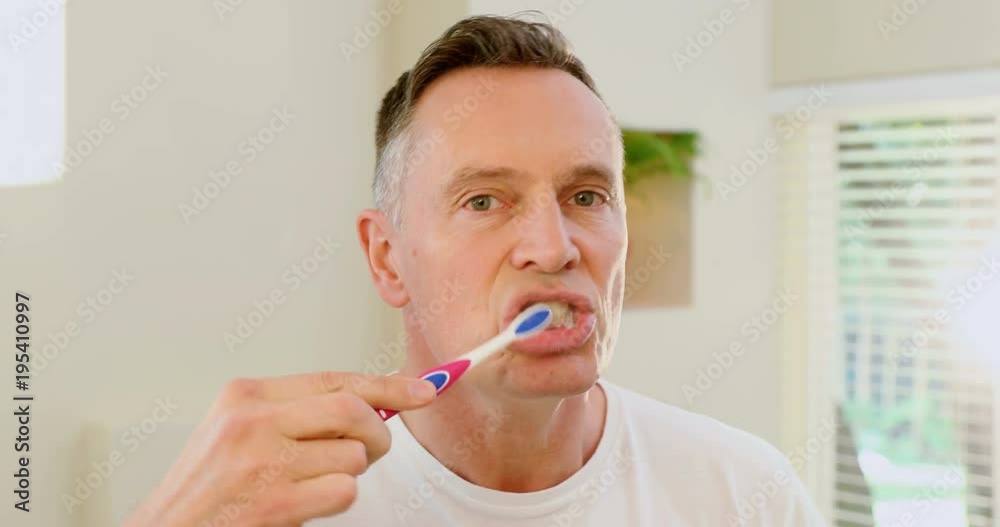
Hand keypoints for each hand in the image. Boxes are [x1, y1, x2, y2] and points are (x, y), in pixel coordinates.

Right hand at [124, 371, 436, 525]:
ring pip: (353, 456)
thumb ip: (298, 412)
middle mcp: (252, 422)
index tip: (424, 390)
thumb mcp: (240, 431)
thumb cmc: (210, 488)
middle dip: (376, 433)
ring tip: (311, 484)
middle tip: (369, 450)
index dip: (387, 385)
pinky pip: (343, 491)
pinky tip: (303, 505)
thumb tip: (373, 404)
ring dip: (348, 475)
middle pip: (353, 411)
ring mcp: (262, 462)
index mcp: (246, 395)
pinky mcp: (274, 503)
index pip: (335, 379)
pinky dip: (336, 500)